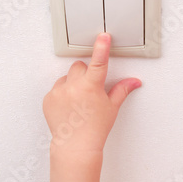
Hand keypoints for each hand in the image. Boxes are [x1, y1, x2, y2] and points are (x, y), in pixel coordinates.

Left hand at [42, 32, 140, 156]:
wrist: (76, 145)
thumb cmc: (95, 129)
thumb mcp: (111, 108)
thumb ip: (122, 90)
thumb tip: (134, 82)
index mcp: (91, 87)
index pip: (99, 62)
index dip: (102, 47)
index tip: (103, 36)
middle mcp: (73, 86)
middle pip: (79, 66)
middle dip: (85, 74)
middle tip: (90, 89)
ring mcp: (58, 92)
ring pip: (67, 76)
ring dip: (73, 83)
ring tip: (79, 101)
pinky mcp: (48, 98)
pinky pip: (56, 88)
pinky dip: (63, 93)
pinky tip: (70, 107)